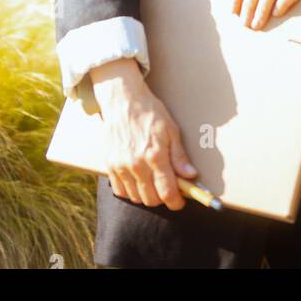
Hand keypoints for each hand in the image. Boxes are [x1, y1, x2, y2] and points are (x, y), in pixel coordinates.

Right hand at [91, 64, 197, 209]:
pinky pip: (120, 191)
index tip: (180, 201)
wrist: (123, 99)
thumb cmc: (149, 112)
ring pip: (136, 198)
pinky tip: (137, 180)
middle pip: (151, 199)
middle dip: (163, 199)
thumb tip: (190, 176)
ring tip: (153, 183)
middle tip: (167, 188)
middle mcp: (136, 164)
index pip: (167, 192)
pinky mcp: (109, 164)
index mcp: (155, 155)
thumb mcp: (171, 129)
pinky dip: (130, 191)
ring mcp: (121, 165)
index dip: (176, 202)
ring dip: (146, 195)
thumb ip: (179, 156)